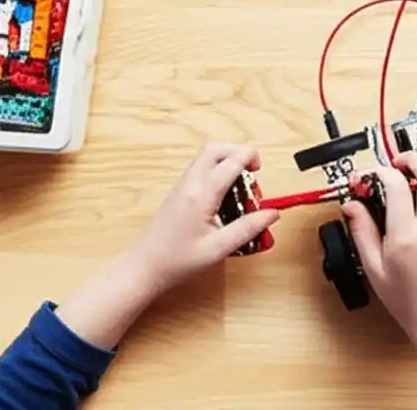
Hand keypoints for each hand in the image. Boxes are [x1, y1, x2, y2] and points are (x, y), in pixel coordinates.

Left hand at [56, 143, 279, 348]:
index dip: (251, 158)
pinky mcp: (179, 193)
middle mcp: (191, 183)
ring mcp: (182, 186)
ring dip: (228, 163)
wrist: (144, 267)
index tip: (261, 173)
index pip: (231, 160)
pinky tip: (225, 200)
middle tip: (252, 173)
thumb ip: (248, 228)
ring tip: (241, 190)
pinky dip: (218, 174)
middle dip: (238, 152)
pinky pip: (201, 171)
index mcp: (202, 193)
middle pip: (216, 149)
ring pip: (207, 157)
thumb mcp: (219, 248)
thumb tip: (272, 213)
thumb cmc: (178, 261)